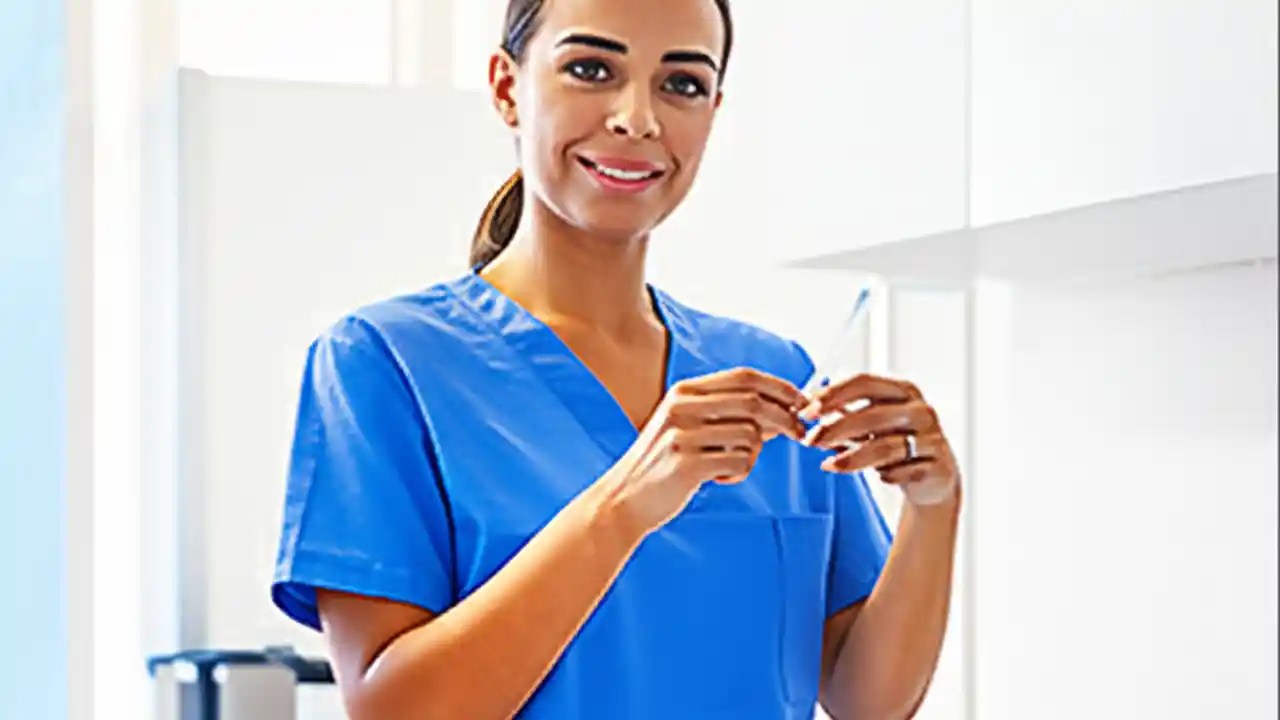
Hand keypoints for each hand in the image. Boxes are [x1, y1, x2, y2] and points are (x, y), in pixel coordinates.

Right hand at [601, 367, 807, 535]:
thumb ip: (727, 414)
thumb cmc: (663, 464)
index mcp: (684, 392)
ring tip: (730, 466)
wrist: (624, 499)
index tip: (804, 402)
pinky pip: (739, 462)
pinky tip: (719, 479)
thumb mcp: (688, 427)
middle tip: (799, 434)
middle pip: (754, 402)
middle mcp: (682, 407)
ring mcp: (683, 435)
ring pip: (751, 435)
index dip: (780, 387)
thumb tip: (783, 411)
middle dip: (786, 418)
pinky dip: (739, 473)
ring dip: (753, 454)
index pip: (744, 377)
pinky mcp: (687, 464)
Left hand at [799, 374, 960, 507]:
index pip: (864, 382)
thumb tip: (806, 401)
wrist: (934, 476)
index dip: (832, 394)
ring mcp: (931, 438)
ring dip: (852, 458)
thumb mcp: (869, 422)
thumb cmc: (895, 441)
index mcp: (903, 390)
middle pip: (871, 414)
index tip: (806, 411)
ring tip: (828, 466)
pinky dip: (885, 475)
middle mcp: (920, 410)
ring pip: (885, 446)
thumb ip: (841, 411)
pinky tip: (877, 477)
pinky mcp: (937, 466)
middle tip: (809, 441)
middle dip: (835, 428)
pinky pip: (903, 471)